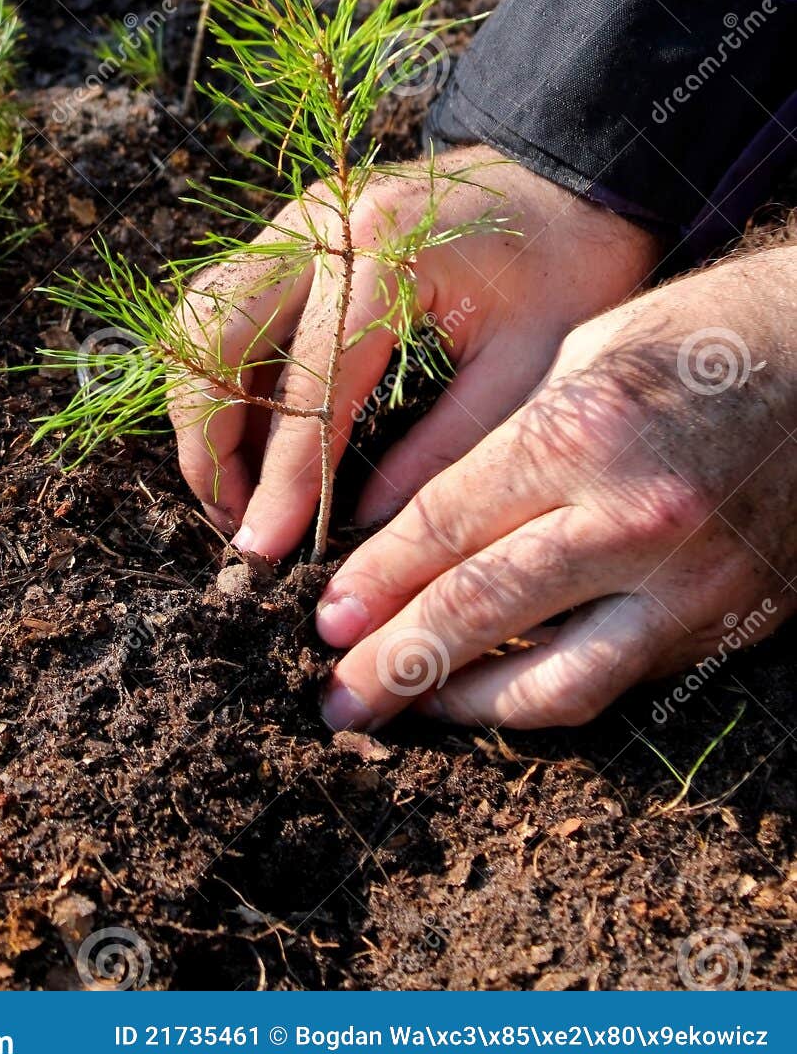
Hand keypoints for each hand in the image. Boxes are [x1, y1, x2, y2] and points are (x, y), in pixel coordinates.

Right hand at [169, 146, 660, 554]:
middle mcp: (322, 225)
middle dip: (207, 440)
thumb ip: (443, 449)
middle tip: (235, 520)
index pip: (307, 387)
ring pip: (200, 315)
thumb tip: (366, 530)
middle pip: (214, 340)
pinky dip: (220, 370)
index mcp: (385, 256)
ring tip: (235, 484)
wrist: (572, 176)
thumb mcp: (527, 369)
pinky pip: (224, 300)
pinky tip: (253, 430)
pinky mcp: (295, 226)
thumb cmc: (567, 268)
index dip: (280, 479)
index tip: (263, 549)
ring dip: (202, 404)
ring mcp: (299, 218)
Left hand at [317, 241, 796, 730]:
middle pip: (482, 608)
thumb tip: (402, 522)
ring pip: (553, 679)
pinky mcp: (728, 621)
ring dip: (464, 703)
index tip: (325, 617)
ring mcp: (689, 580)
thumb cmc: (692, 339)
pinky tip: (493, 695)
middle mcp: (634, 516)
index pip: (446, 526)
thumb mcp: (578, 356)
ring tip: (403, 713)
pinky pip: (617, 679)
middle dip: (395, 659)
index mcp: (583, 433)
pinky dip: (546, 695)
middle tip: (336, 695)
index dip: (377, 579)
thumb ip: (499, 442)